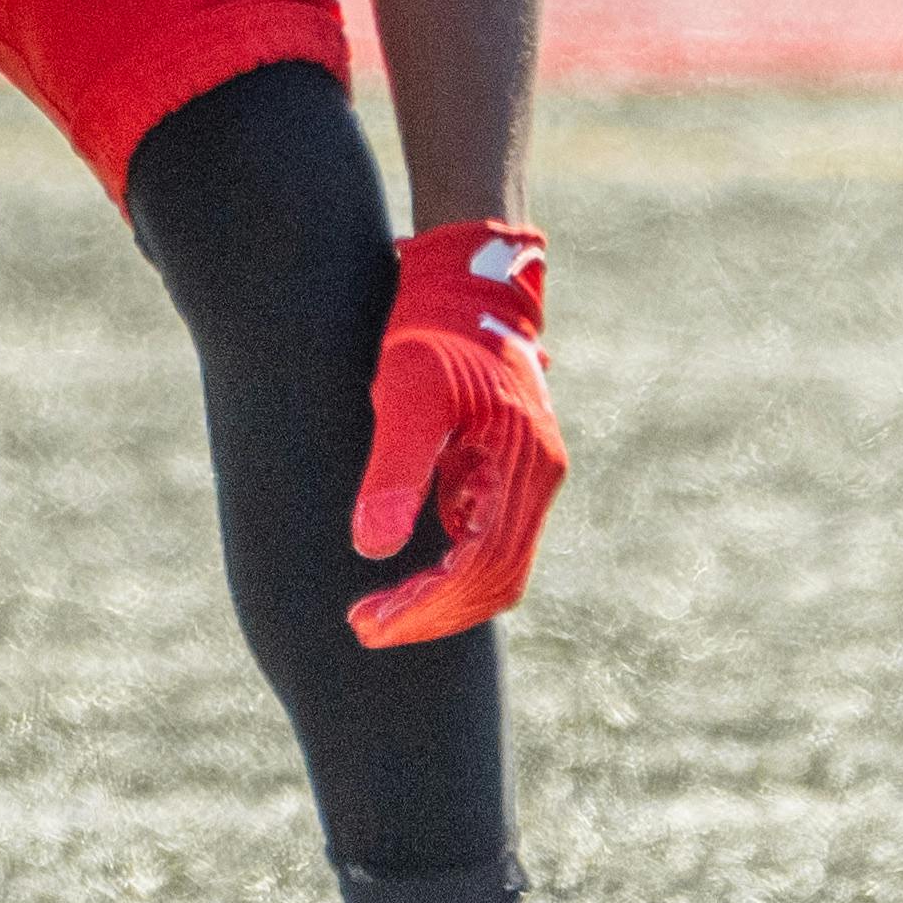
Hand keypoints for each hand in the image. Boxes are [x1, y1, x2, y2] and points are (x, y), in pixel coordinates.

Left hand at [348, 221, 570, 647]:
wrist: (466, 274)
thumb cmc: (434, 328)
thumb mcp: (407, 394)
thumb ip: (395, 470)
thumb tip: (372, 548)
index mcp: (522, 467)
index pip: (479, 570)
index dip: (425, 607)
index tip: (369, 623)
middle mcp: (536, 479)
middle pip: (494, 582)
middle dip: (431, 615)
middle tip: (366, 628)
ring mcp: (527, 475)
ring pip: (495, 567)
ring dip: (440, 598)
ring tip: (376, 612)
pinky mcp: (508, 468)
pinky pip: (487, 540)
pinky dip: (449, 570)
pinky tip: (401, 571)